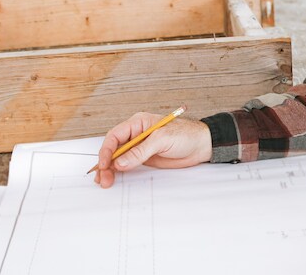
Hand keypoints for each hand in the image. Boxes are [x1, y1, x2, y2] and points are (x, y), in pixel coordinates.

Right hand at [92, 112, 212, 188]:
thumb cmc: (186, 135)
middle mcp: (135, 135)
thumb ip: (140, 151)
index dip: (107, 150)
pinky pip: (127, 165)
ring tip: (105, 181)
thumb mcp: (162, 140)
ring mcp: (139, 147)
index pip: (115, 135)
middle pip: (113, 148)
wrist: (201, 146)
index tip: (105, 164)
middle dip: (106, 163)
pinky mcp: (144, 158)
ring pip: (118, 158)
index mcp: (138, 123)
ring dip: (110, 170)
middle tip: (104, 178)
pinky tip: (113, 178)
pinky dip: (118, 172)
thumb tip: (121, 162)